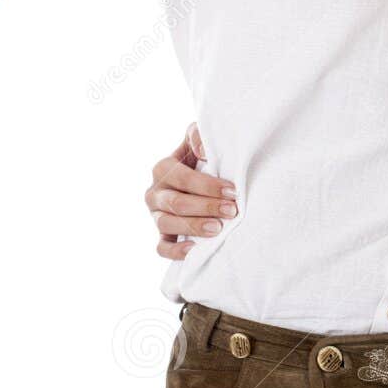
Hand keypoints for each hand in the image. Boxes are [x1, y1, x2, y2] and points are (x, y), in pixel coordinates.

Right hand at [146, 122, 235, 260]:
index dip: (208, 186)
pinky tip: (193, 250)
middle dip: (206, 207)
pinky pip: (161, 248)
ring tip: (218, 229)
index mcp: (163, 168)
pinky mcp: (161, 234)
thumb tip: (203, 150)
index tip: (232, 191)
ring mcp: (156, 215)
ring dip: (194, 227)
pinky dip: (174, 251)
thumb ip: (197, 136)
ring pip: (167, 224)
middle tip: (231, 211)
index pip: (183, 179)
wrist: (198, 173)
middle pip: (177, 203)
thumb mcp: (197, 139)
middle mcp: (155, 192)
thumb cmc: (201, 156)